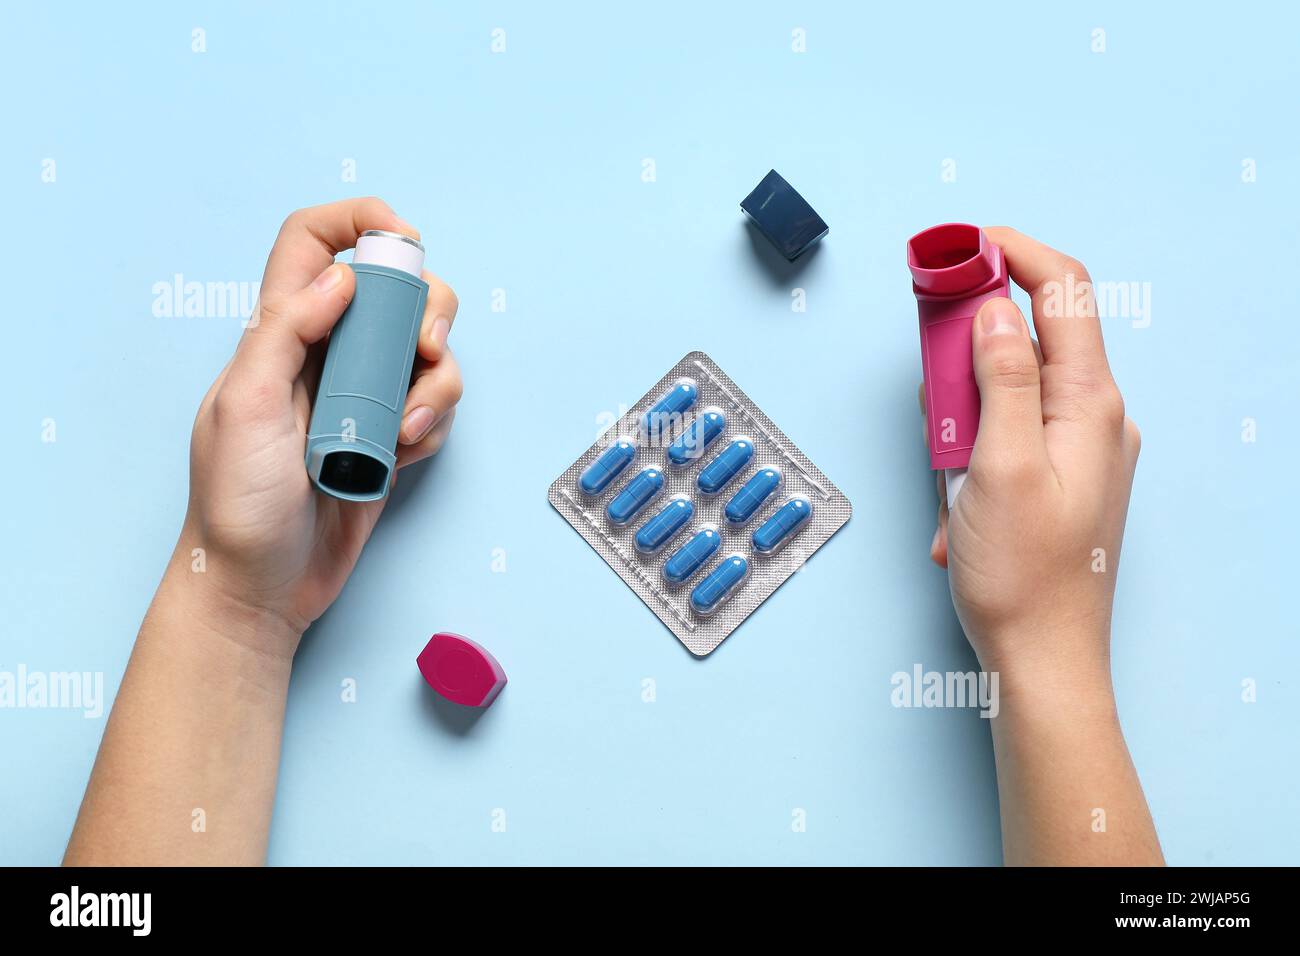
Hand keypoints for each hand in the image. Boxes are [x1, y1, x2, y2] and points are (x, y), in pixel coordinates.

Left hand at [181, 197, 461, 652]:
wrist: (260, 588)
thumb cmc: (237, 502)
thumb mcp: (244, 407)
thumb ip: (284, 331)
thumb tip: (342, 275)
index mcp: (277, 334)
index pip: (312, 243)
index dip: (358, 222)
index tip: (404, 240)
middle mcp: (324, 355)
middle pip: (394, 291)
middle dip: (427, 308)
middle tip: (426, 347)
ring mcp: (360, 397)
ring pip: (425, 352)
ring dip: (437, 381)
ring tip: (410, 429)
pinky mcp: (388, 438)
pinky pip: (433, 407)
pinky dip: (434, 423)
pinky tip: (407, 455)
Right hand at [922, 227, 1140, 690]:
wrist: (1043, 658)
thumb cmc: (1022, 575)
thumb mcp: (1000, 467)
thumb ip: (1002, 379)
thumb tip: (995, 310)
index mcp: (1091, 404)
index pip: (1066, 293)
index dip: (1016, 253)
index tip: (963, 243)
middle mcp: (1096, 417)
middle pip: (1034, 335)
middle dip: (972, 339)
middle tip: (930, 369)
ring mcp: (1080, 448)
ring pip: (1014, 386)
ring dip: (965, 406)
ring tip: (942, 464)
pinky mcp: (1058, 475)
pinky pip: (1012, 430)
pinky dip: (973, 446)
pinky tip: (956, 501)